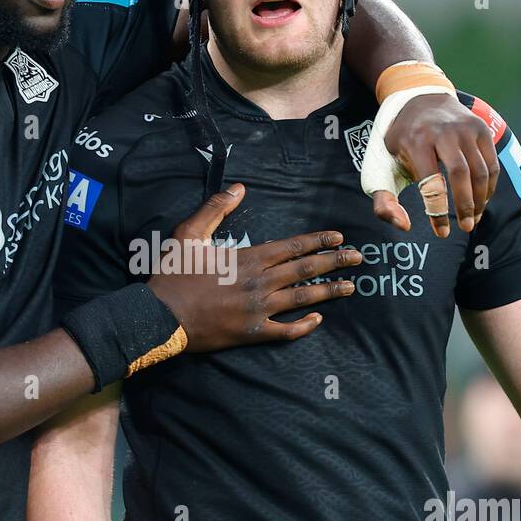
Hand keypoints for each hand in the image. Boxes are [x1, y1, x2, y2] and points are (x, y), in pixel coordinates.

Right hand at [148, 183, 360, 350]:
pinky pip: (285, 331)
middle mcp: (260, 282)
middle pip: (306, 270)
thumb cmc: (174, 274)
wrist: (161, 316)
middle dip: (335, 262)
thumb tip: (239, 188)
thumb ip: (215, 209)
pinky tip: (318, 320)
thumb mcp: (189, 233)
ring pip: (302, 299)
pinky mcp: (252, 332)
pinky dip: (304, 326)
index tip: (339, 237)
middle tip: (359, 259)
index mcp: (249, 258)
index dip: (318, 241)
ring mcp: (259, 309)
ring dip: (329, 292)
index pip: (293, 247)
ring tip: (350, 287)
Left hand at [371, 93, 498, 237]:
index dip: (437, 212)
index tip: (441, 233)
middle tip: (466, 228)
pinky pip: (491, 163)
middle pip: (460, 175)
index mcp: (415, 142)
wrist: (418, 99)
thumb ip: (384, 201)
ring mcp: (465, 129)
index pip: (430, 184)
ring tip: (474, 218)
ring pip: (480, 171)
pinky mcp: (480, 129)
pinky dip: (489, 186)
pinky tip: (481, 200)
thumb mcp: (381, 167)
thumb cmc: (400, 142)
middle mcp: (443, 132)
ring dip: (480, 200)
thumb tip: (403, 226)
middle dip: (465, 206)